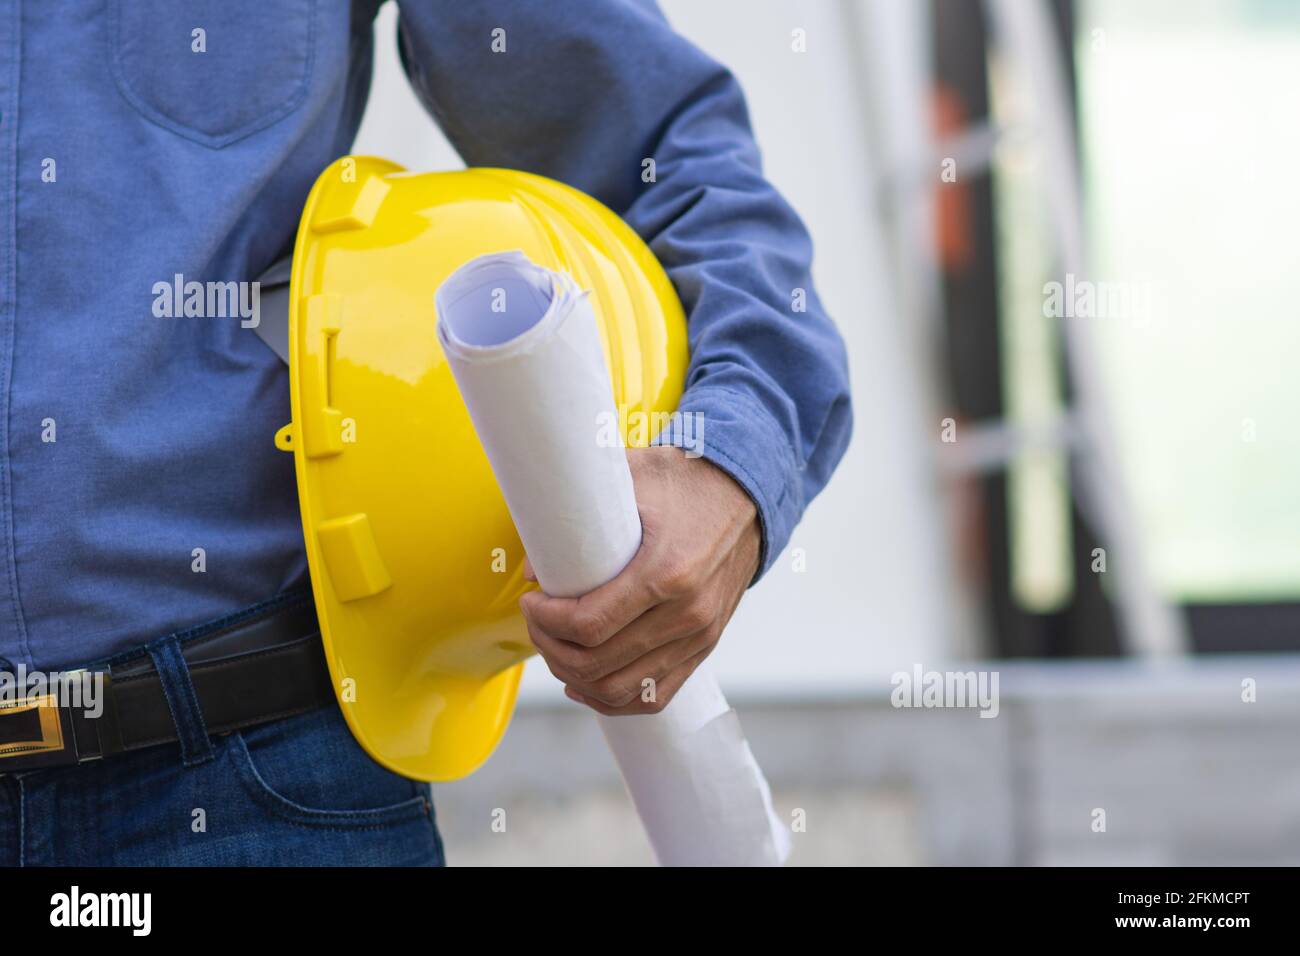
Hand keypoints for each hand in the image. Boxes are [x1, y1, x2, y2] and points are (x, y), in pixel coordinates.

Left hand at [519, 445, 759, 714]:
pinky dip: (612, 699)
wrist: (748, 495)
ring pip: (619, 689)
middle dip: (552, 647)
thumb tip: (532, 569)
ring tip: (555, 648)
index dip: (546, 621)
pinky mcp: (704, 648)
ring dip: (575, 676)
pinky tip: (584, 683)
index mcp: (668, 573)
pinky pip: (653, 697)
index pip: (589, 624)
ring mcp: (699, 637)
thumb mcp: (630, 479)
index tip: (532, 601)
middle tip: (536, 622)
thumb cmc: (687, 482)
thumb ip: (579, 516)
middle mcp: (687, 614)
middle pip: (598, 663)